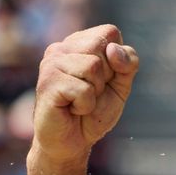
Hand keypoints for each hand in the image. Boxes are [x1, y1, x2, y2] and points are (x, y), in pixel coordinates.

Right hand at [32, 24, 138, 167]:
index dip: (117, 59)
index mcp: (78, 44)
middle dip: (106, 75)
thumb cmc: (94, 112)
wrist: (72, 142)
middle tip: (92, 92)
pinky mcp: (47, 83)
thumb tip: (114, 49)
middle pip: (102, 45)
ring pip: (93, 66)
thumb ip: (128, 63)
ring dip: (95, 92)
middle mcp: (61, 48)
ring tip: (80, 101)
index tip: (105, 79)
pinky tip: (71, 109)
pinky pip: (83, 89)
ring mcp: (51, 63)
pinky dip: (85, 105)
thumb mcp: (121, 85)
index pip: (110, 32)